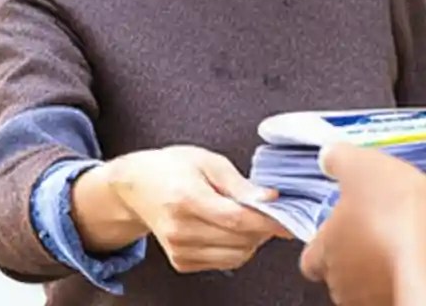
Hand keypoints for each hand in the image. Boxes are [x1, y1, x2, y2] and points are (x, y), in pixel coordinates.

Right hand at [101, 145, 291, 272]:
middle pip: (239, 239)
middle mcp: (180, 229)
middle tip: (270, 210)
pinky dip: (239, 248)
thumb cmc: (172, 168)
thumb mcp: (208, 161)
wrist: (136, 187)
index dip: (268, 221)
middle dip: (264, 227)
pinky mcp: (182, 262)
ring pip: (236, 255)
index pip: (236, 218)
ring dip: (253, 240)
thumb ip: (240, 183)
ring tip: (249, 217)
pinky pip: (225, 263)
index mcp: (186, 198)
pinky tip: (233, 229)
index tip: (289, 218)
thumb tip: (269, 197)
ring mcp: (179, 249)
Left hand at [300, 143, 425, 305]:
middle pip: (339, 270)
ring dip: (379, 266)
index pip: (310, 256)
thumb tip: (329, 155)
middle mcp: (340, 280)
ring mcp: (368, 297)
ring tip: (401, 242)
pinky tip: (416, 257)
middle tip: (377, 228)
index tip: (342, 224)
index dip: (326, 241)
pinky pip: (393, 289)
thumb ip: (339, 159)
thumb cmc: (392, 211)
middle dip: (356, 252)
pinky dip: (401, 276)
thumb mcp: (360, 165)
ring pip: (366, 282)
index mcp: (324, 249)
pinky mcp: (395, 303)